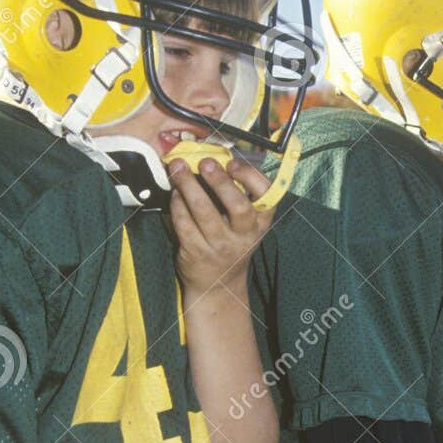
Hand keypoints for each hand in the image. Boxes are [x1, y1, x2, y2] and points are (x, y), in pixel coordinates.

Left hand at [168, 155, 274, 298]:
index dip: (250, 177)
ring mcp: (221, 246)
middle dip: (219, 181)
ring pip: (204, 211)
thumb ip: (239, 196)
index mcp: (260, 224)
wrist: (217, 284)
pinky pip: (184, 222)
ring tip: (178, 169)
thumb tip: (215, 158)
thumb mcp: (246, 225)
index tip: (232, 163)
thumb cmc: (231, 244)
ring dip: (188, 185)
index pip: (267, 197)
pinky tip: (174, 193)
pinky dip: (177, 204)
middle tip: (204, 162)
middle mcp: (244, 236)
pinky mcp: (197, 252)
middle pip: (237, 206)